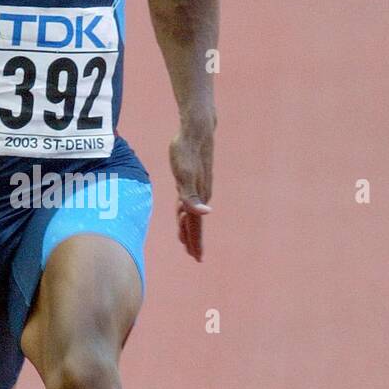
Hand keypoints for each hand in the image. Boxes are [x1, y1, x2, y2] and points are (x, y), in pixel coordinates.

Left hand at [169, 112, 215, 260]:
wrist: (197, 131)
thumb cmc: (187, 151)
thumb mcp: (184, 175)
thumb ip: (190, 197)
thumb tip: (205, 214)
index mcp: (197, 197)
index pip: (196, 225)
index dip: (195, 242)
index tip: (198, 258)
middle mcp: (200, 194)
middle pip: (196, 222)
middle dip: (194, 240)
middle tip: (195, 256)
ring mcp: (198, 187)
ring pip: (192, 213)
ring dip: (190, 227)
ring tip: (186, 240)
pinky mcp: (194, 178)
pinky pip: (190, 201)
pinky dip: (186, 211)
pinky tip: (183, 212)